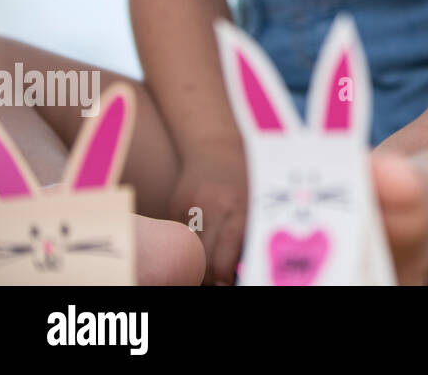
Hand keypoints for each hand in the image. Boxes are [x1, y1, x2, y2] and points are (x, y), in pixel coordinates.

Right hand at [168, 137, 246, 285]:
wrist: (215, 146)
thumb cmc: (243, 179)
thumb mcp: (253, 201)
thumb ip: (246, 234)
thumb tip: (242, 270)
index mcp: (238, 207)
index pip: (225, 252)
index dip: (223, 274)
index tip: (226, 283)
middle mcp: (212, 208)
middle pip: (203, 256)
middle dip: (208, 276)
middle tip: (218, 281)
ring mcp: (189, 208)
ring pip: (187, 251)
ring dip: (195, 266)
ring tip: (207, 271)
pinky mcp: (174, 209)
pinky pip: (178, 239)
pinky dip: (185, 249)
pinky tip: (195, 252)